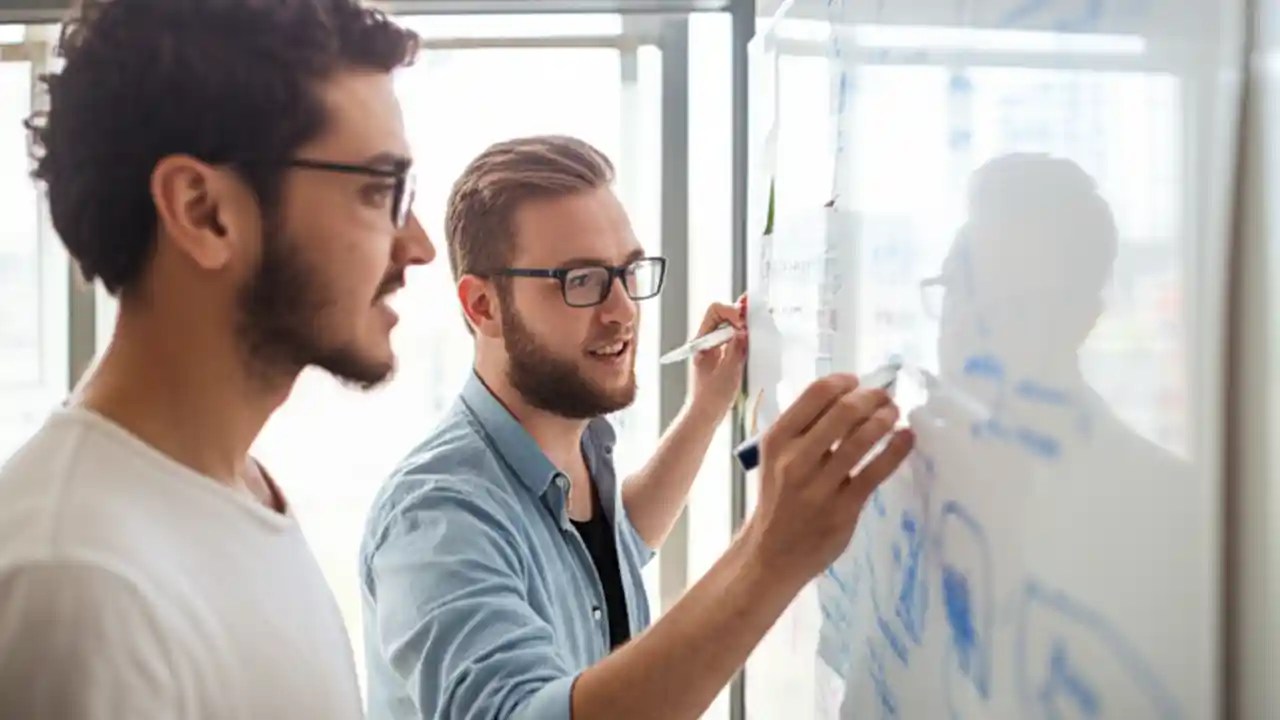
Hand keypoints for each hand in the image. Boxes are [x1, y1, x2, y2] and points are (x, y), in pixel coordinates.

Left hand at [687, 297, 747, 421]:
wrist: (705, 415)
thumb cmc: (710, 398)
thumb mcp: (728, 372)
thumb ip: (736, 349)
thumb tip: (744, 331)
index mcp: (701, 342)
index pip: (714, 312)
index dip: (731, 312)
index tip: (743, 323)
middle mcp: (707, 342)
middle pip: (723, 316)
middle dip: (739, 314)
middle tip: (755, 315)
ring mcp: (714, 349)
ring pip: (729, 327)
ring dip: (742, 324)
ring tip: (756, 323)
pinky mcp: (722, 357)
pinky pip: (733, 340)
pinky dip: (743, 337)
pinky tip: (753, 338)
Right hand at [745, 373, 914, 585]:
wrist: (772, 553)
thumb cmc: (780, 498)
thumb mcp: (777, 458)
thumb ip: (804, 430)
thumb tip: (848, 396)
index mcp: (777, 440)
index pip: (815, 394)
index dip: (843, 381)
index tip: (858, 382)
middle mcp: (796, 459)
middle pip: (843, 411)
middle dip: (872, 397)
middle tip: (885, 397)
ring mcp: (820, 485)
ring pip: (862, 439)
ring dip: (886, 419)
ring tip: (894, 414)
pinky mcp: (844, 508)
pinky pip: (876, 471)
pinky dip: (896, 449)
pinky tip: (907, 438)